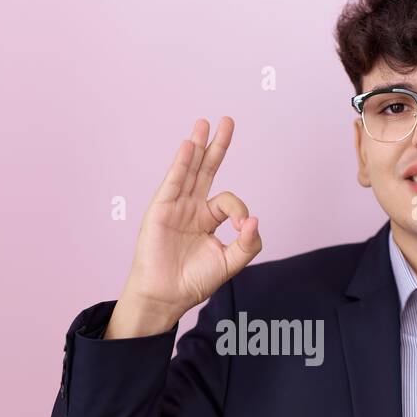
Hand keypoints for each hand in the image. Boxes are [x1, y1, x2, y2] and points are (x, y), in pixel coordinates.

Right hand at [106, 117, 261, 338]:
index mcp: (208, 219)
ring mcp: (175, 206)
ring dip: (197, 146)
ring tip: (205, 123)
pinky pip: (173, 182)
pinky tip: (188, 146)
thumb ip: (248, 243)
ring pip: (189, 170)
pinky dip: (181, 164)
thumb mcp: (231, 263)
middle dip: (217, 146)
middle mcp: (192, 208)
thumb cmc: (194, 281)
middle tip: (227, 121)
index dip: (240, 209)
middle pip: (207, 170)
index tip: (243, 226)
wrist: (166, 295)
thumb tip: (255, 220)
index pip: (229, 201)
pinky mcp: (161, 209)